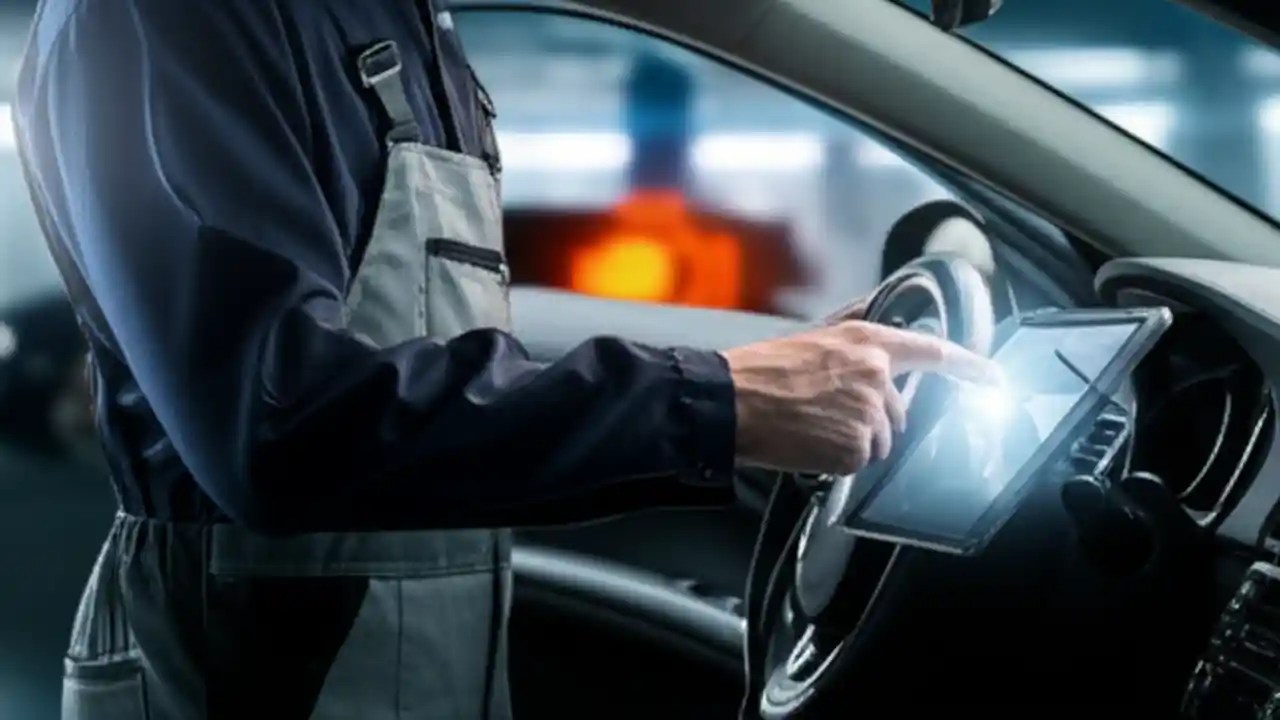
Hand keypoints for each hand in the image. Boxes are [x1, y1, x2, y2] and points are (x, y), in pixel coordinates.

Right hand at [723, 320, 998, 474]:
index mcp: (868, 343)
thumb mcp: (816, 335)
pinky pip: (857, 462)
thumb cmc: (763, 369)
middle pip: (896, 414)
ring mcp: (869, 415)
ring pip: (878, 442)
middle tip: (822, 413)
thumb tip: (877, 304)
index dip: (970, 366)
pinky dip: (835, 461)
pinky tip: (808, 443)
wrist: (731, 402)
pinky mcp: (855, 448)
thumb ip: (855, 323)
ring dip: (851, 442)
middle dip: (868, 420)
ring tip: (810, 427)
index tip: (994, 378)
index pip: (934, 353)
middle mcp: (877, 376)